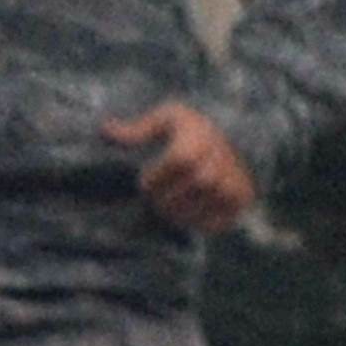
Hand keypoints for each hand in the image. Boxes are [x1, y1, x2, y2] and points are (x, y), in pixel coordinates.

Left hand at [107, 97, 255, 232]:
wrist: (234, 142)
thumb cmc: (189, 131)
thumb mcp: (164, 121)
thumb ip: (136, 130)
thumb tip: (104, 130)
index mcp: (201, 137)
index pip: (179, 160)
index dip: (156, 176)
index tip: (145, 181)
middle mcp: (222, 159)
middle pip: (193, 184)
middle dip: (166, 197)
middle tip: (156, 199)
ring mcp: (234, 181)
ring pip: (204, 205)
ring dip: (178, 214)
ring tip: (169, 207)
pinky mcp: (241, 201)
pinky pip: (217, 223)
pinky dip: (198, 224)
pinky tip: (187, 214)